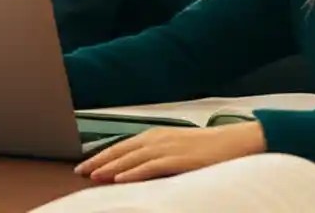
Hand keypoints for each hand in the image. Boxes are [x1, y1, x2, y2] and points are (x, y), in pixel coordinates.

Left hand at [75, 122, 267, 183]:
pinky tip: (119, 179)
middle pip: (120, 150)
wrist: (236, 142)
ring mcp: (167, 148)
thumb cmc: (208, 148)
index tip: (85, 164)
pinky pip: (150, 167)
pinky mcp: (178, 159)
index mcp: (155, 135)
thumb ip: (156, 155)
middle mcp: (157, 139)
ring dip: (110, 168)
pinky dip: (133, 173)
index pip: (121, 146)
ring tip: (93, 176)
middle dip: (98, 161)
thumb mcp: (177, 148)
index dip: (102, 155)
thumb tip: (136, 168)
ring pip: (131, 159)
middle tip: (79, 171)